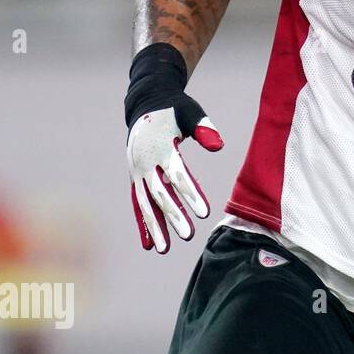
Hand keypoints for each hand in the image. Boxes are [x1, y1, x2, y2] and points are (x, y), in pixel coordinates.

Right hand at [124, 44, 223, 252]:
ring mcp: (137, 171)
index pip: (177, 175)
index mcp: (159, 147)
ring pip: (145, 203)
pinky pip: (139, 203)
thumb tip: (217, 145)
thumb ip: (203, 128)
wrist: (146, 103)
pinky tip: (149, 244)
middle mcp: (144, 162)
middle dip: (173, 215)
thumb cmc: (174, 109)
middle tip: (188, 234)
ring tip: (164, 249)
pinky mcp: (136, 177)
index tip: (204, 213)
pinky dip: (143, 223)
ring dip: (154, 227)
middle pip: (160, 194)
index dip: (190, 194)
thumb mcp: (190, 112)